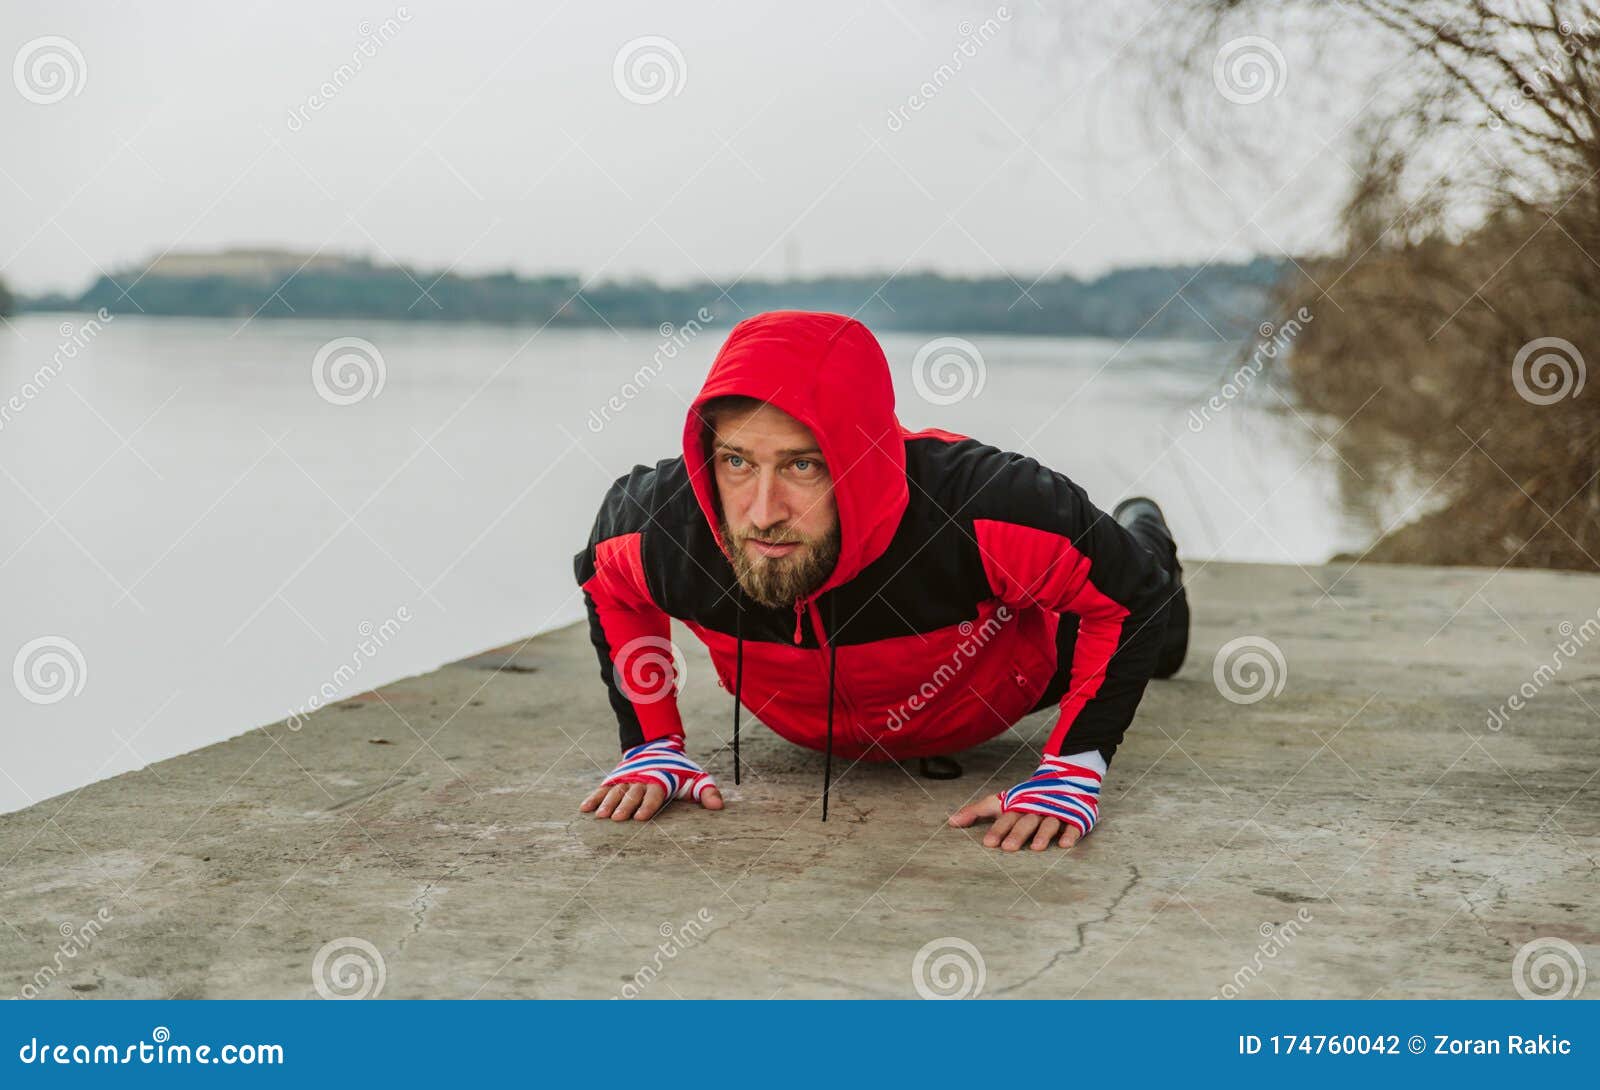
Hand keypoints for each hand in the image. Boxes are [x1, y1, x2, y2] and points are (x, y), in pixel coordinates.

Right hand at [579, 734, 722, 821]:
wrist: (657, 748)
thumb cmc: (678, 770)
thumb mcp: (695, 778)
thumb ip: (706, 791)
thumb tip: (719, 806)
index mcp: (660, 780)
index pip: (654, 794)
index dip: (648, 805)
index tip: (642, 817)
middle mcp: (641, 780)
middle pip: (632, 794)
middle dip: (625, 806)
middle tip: (617, 819)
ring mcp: (626, 779)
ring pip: (616, 791)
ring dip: (607, 803)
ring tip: (600, 816)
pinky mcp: (616, 779)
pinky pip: (603, 788)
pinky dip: (594, 797)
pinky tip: (585, 809)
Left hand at [947, 752, 1101, 851]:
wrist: (1063, 777)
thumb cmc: (1026, 796)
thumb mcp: (1002, 801)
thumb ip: (977, 811)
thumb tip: (950, 822)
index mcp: (1018, 805)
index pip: (1006, 817)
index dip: (997, 829)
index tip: (988, 843)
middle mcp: (1035, 808)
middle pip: (1025, 821)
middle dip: (1016, 834)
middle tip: (1007, 848)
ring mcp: (1056, 812)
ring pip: (1048, 823)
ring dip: (1042, 835)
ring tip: (1036, 849)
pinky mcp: (1074, 817)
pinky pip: (1072, 826)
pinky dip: (1069, 834)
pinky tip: (1064, 844)